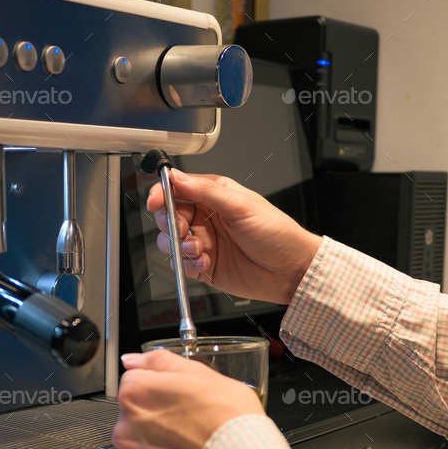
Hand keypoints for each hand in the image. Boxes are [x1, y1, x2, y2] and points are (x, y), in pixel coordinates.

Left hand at [113, 350, 264, 448]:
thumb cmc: (227, 417)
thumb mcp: (199, 373)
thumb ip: (158, 361)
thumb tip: (132, 360)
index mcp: (136, 391)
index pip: (135, 380)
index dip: (160, 387)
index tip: (178, 398)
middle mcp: (125, 423)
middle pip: (132, 412)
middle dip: (154, 414)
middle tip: (186, 421)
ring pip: (132, 441)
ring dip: (150, 442)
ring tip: (184, 444)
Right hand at [148, 169, 321, 304]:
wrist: (291, 270)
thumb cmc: (278, 234)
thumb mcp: (243, 205)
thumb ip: (207, 192)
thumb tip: (178, 177)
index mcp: (215, 196)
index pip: (178, 189)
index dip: (162, 194)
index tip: (156, 202)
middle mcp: (207, 218)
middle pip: (169, 216)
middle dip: (170, 223)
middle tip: (183, 230)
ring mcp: (205, 243)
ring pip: (171, 242)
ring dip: (179, 246)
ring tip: (198, 249)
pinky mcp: (205, 267)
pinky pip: (183, 265)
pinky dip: (188, 265)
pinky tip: (205, 264)